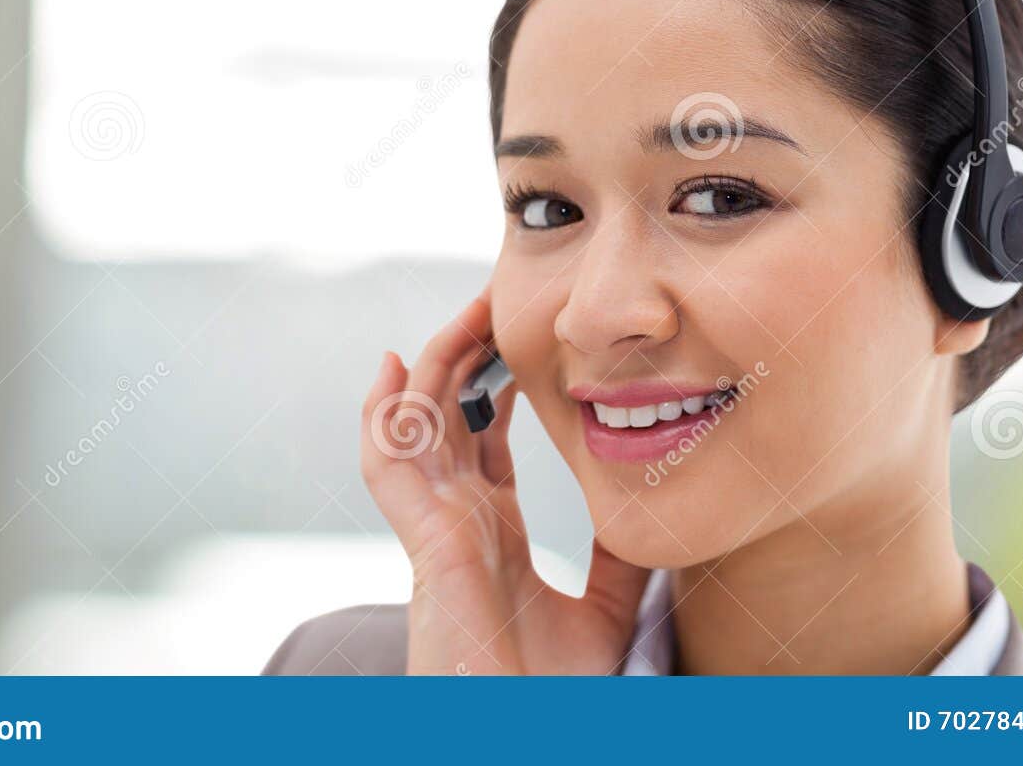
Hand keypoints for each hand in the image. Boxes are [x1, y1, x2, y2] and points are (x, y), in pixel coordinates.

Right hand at [359, 287, 650, 674]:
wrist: (527, 731)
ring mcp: (435, 527)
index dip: (495, 383)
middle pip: (447, 414)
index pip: (482, 438)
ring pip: (414, 423)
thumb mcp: (608, 605)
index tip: (519, 337)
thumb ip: (618, 555)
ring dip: (435, 362)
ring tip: (467, 311)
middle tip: (495, 299)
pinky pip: (387, 464)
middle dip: (465, 353)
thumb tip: (642, 507)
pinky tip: (393, 368)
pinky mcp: (425, 539)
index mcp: (491, 530)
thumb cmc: (556, 691)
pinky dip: (381, 414)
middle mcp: (456, 520)